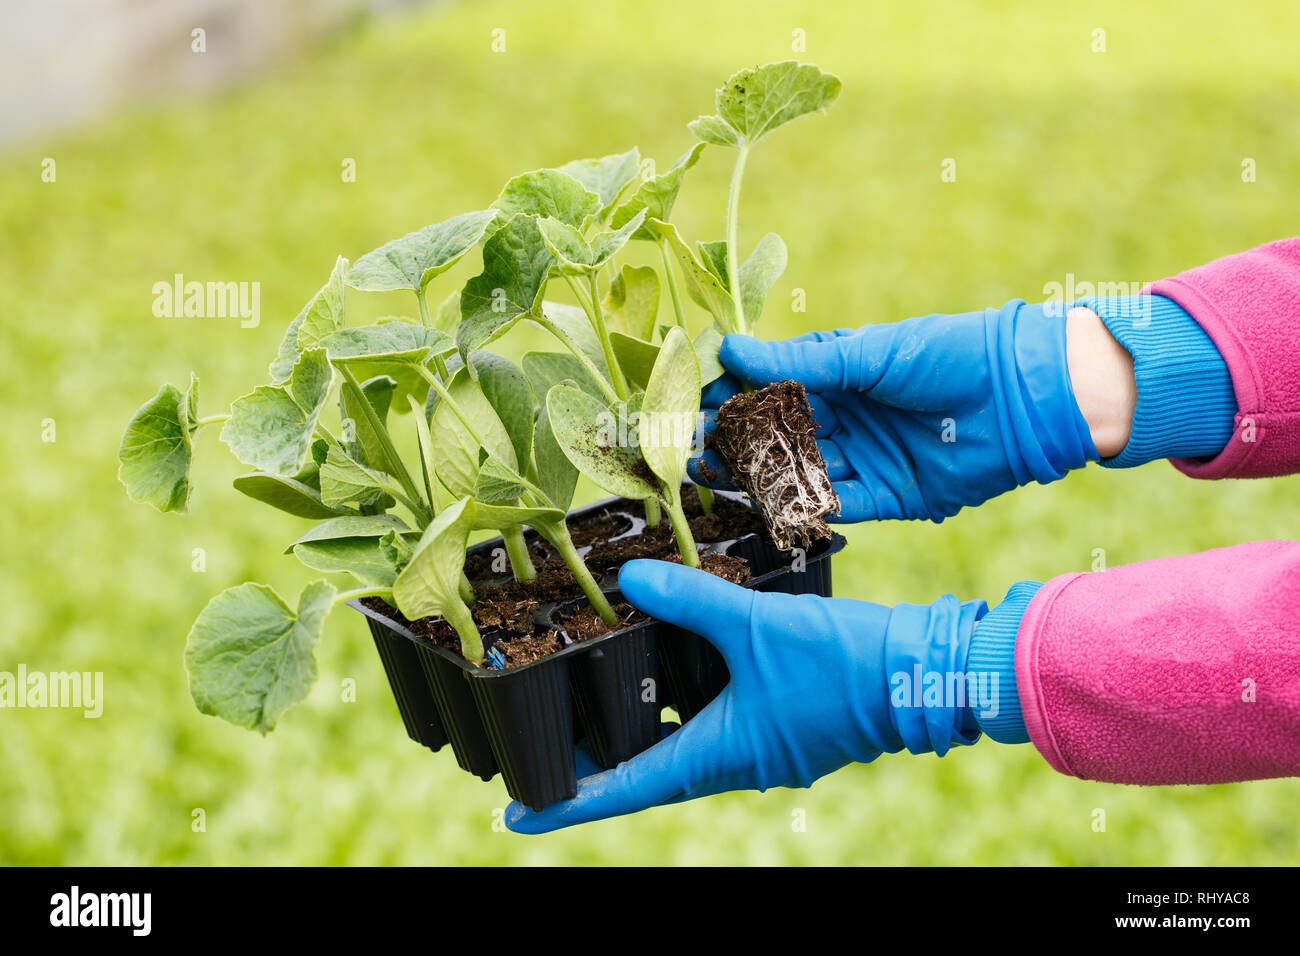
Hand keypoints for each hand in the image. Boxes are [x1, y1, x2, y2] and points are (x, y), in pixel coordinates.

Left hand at [504, 559, 985, 832]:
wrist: (924, 673)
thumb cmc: (842, 663)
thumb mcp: (756, 626)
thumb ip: (692, 600)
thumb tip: (630, 578)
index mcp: (721, 756)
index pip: (627, 790)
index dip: (568, 805)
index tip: (516, 817)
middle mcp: (738, 763)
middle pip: (650, 772)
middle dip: (600, 763)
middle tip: (550, 745)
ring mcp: (766, 748)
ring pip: (685, 747)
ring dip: (644, 731)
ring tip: (600, 700)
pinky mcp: (787, 725)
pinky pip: (720, 725)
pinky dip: (686, 706)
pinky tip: (677, 668)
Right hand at [690, 300, 1108, 521]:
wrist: (1025, 397)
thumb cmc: (948, 355)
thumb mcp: (867, 352)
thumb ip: (797, 362)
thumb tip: (729, 348)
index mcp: (841, 374)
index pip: (772, 388)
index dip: (733, 395)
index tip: (691, 402)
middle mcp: (848, 418)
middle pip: (778, 436)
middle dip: (733, 442)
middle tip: (687, 448)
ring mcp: (866, 459)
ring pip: (800, 473)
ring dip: (759, 477)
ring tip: (711, 476)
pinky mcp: (889, 496)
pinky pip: (838, 507)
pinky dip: (806, 508)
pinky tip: (767, 506)